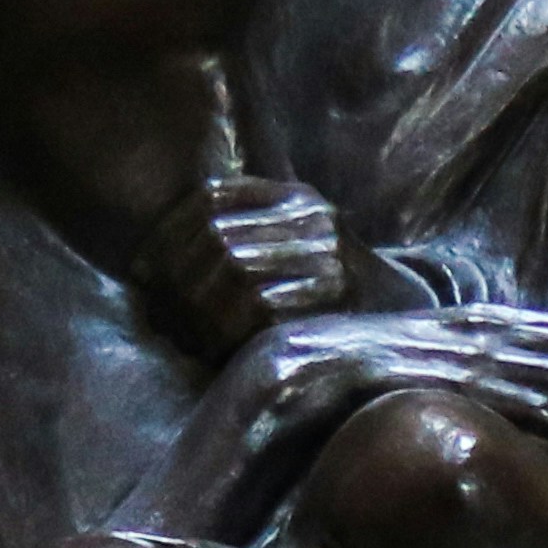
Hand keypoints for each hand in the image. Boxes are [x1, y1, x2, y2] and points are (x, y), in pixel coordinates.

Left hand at [137, 173, 360, 351]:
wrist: (407, 318)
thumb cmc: (329, 293)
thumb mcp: (290, 248)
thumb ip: (235, 239)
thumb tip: (143, 265)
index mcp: (293, 197)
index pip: (210, 200)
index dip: (165, 236)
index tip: (140, 272)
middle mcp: (313, 217)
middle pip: (217, 238)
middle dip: (176, 280)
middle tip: (158, 316)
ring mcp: (328, 253)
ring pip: (236, 272)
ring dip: (199, 310)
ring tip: (184, 337)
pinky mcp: (337, 295)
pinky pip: (265, 309)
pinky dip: (230, 331)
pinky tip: (217, 349)